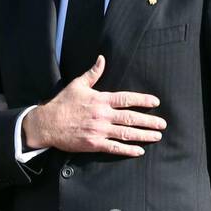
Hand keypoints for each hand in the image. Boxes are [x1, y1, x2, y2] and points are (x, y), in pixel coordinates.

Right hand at [22, 54, 164, 155]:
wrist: (47, 124)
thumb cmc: (62, 104)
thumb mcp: (77, 85)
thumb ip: (93, 73)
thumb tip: (102, 59)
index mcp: (101, 99)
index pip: (126, 99)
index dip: (142, 100)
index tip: (155, 102)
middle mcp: (102, 115)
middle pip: (131, 118)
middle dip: (149, 121)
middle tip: (163, 124)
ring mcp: (99, 130)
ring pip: (126, 133)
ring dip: (143, 135)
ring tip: (157, 136)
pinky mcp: (93, 144)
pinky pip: (114, 148)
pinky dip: (128, 150)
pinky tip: (139, 151)